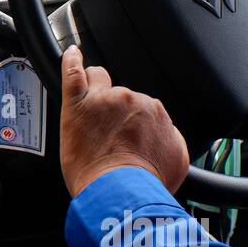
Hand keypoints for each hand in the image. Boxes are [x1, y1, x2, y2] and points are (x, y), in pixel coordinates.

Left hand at [59, 45, 188, 199]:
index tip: (127, 133)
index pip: (141, 108)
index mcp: (154, 112)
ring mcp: (103, 99)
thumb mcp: (176, 162)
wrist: (122, 192)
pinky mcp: (77, 104)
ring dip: (95, 97)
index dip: (132, 121)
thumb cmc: (146, 183)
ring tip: (88, 121)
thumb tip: (166, 136)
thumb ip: (170, 140)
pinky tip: (72, 54)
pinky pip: (73, 72)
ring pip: (98, 81)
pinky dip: (71, 60)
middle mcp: (131, 100)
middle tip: (107, 136)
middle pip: (120, 95)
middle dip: (114, 110)